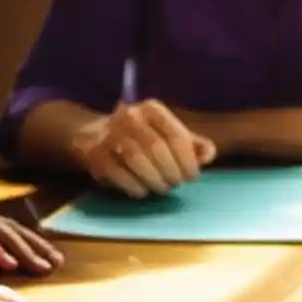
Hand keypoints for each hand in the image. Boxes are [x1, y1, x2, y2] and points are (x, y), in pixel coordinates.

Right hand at [72, 99, 217, 198]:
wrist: (94, 135)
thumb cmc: (143, 139)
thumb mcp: (170, 136)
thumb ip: (193, 145)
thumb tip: (208, 154)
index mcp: (153, 110)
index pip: (177, 137)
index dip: (188, 162)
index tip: (192, 177)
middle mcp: (130, 115)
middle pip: (157, 148)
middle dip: (171, 172)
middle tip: (175, 184)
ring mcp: (109, 132)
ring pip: (136, 158)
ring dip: (153, 180)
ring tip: (161, 187)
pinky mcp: (94, 151)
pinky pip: (117, 172)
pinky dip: (133, 186)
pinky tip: (142, 191)